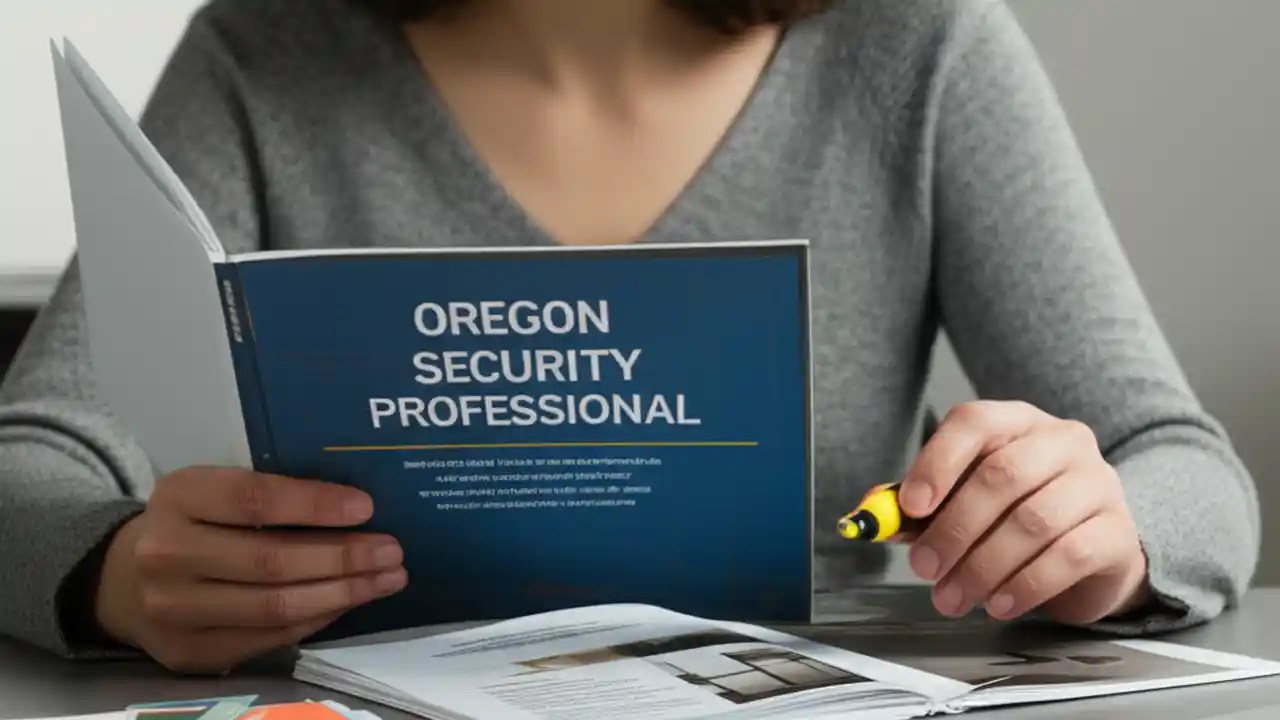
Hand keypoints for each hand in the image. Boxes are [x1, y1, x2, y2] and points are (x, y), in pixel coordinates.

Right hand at [93, 467, 406, 673]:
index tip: (365, 507)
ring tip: (386, 578)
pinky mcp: (190, 652)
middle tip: (391, 550)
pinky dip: (317, 618)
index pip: (255, 500)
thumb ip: (271, 494)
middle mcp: (167, 554)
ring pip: (274, 607)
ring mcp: (174, 610)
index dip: (314, 504)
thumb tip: (357, 508)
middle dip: (343, 557)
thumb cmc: (193, 523)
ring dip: (342, 593)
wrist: (124, 580)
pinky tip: (348, 601)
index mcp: (179, 496)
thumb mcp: (214, 490)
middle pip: (271, 561)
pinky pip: (270, 637)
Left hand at [898, 400, 1150, 624]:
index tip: (910, 506)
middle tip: (924, 569)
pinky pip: (1069, 556)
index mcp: (1017, 422)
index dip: (938, 462)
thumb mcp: (966, 501)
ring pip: (1034, 521)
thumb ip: (920, 508)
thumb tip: (873, 517)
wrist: (1094, 551)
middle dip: (954, 529)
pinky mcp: (1118, 531)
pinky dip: (1025, 585)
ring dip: (983, 566)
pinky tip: (998, 603)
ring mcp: (1097, 483)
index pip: (975, 422)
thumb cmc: (1018, 516)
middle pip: (1002, 475)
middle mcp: (1062, 442)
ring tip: (954, 597)